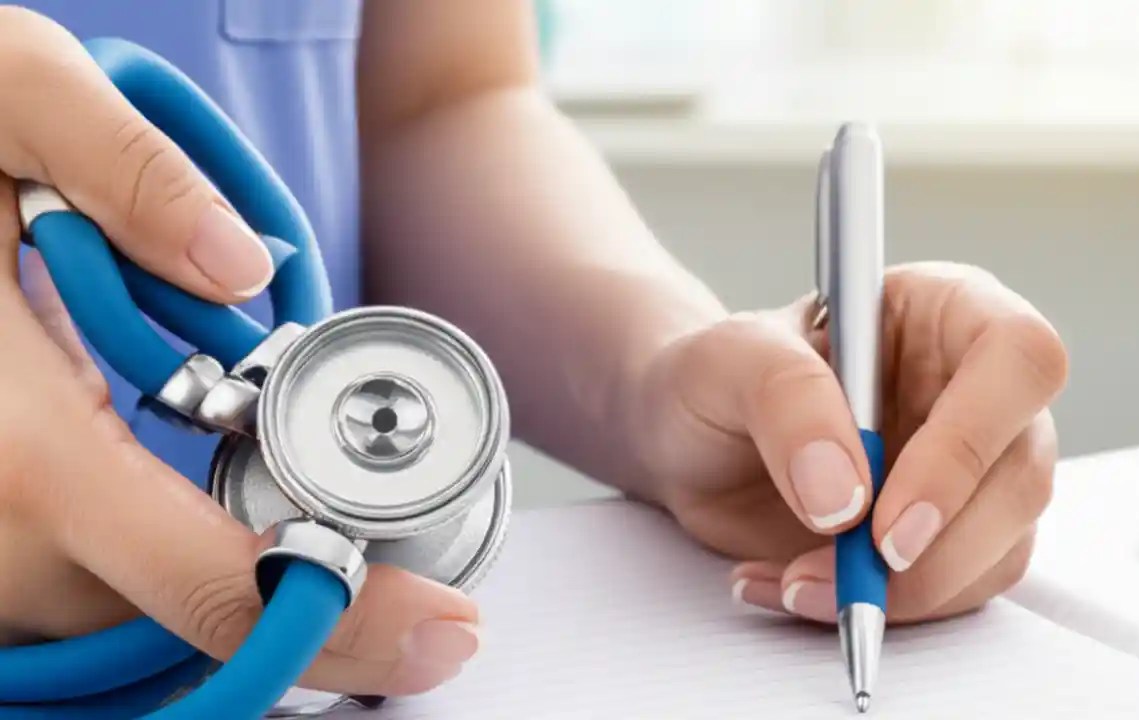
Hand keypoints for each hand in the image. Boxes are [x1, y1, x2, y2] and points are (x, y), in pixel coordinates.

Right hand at [0, 8, 474, 694]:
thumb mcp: (2, 98)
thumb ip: (127, 171)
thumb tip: (241, 266)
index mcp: (16, 445)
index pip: (212, 585)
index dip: (345, 616)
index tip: (442, 628)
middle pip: (181, 618)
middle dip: (287, 580)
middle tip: (361, 524)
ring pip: (123, 615)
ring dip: (211, 573)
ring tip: (270, 501)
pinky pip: (72, 593)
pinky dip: (145, 562)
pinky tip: (177, 504)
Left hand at [636, 262, 1067, 623]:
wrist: (688, 444)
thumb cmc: (715, 377)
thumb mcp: (728, 359)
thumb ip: (787, 401)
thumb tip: (846, 496)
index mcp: (944, 311)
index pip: (1018, 356)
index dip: (969, 442)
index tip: (885, 514)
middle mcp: (975, 389)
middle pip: (1022, 473)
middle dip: (935, 547)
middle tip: (846, 577)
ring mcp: (971, 468)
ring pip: (1000, 547)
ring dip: (905, 592)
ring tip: (795, 581)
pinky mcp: (948, 535)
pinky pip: (955, 591)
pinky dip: (880, 609)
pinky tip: (796, 587)